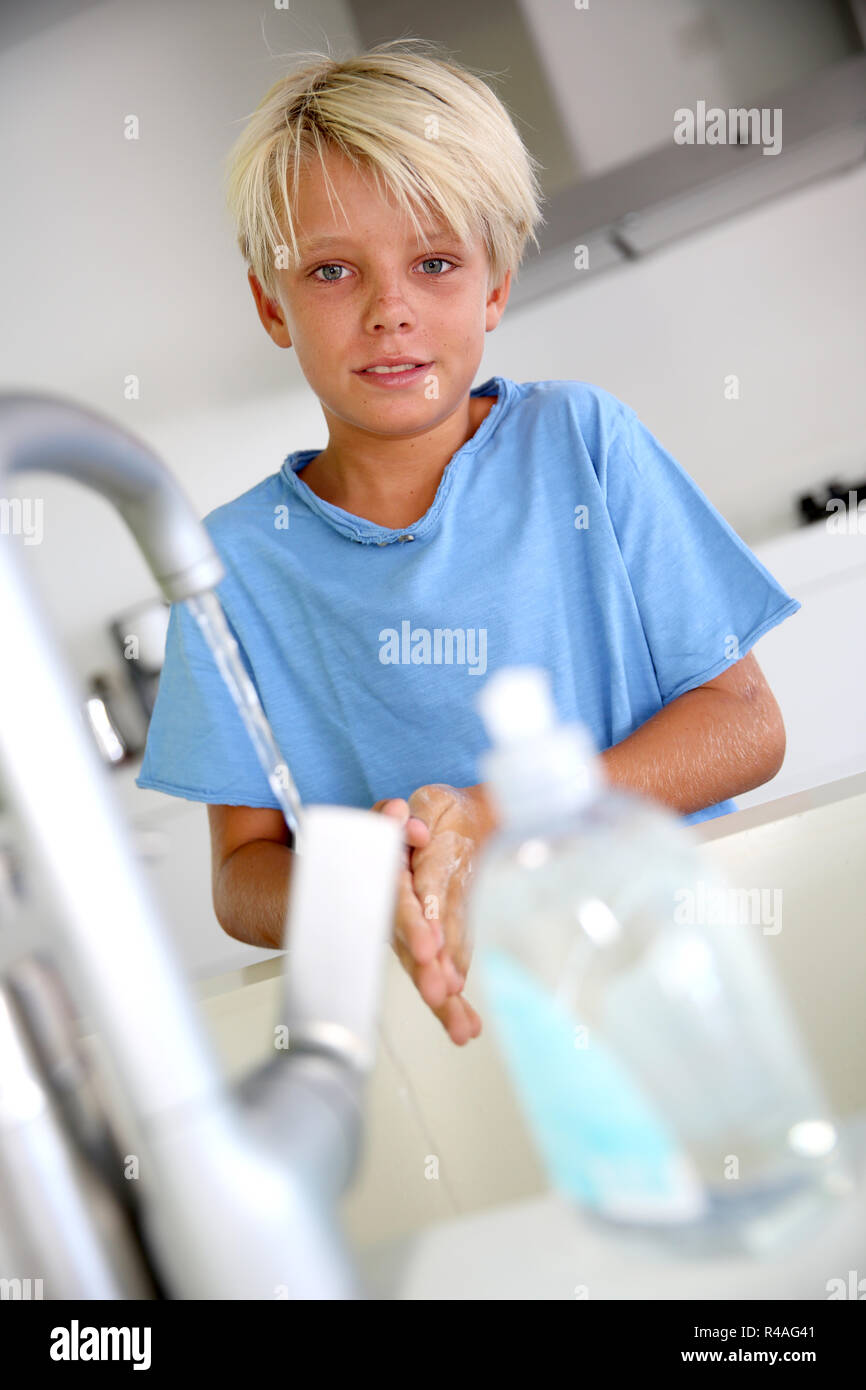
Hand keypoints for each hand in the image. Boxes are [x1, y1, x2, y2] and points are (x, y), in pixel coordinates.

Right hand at [372, 787, 494, 1044]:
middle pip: (410, 944)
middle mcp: (401, 908)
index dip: (413, 925)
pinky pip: (442, 972)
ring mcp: (416, 930)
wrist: (448, 823)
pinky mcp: (434, 943)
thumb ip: (402, 818)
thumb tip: (414, 828)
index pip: (400, 900)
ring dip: (442, 999)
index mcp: (392, 873)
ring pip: (426, 968)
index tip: (428, 947)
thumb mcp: (419, 804)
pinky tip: (468, 1027)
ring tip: (461, 1027)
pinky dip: (453, 1002)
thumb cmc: (431, 814)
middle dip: (426, 972)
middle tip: (442, 996)